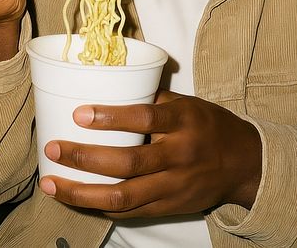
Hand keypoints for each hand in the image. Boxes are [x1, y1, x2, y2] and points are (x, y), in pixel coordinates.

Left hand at [40, 90, 261, 216]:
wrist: (245, 164)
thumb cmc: (206, 126)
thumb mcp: (186, 103)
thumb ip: (150, 99)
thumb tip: (103, 85)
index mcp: (184, 122)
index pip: (145, 119)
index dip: (110, 117)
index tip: (78, 113)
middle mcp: (179, 156)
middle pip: (127, 163)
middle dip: (84, 158)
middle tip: (52, 149)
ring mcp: (173, 187)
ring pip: (122, 197)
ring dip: (81, 193)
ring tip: (50, 183)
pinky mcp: (168, 208)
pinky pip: (127, 212)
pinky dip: (97, 207)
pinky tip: (74, 198)